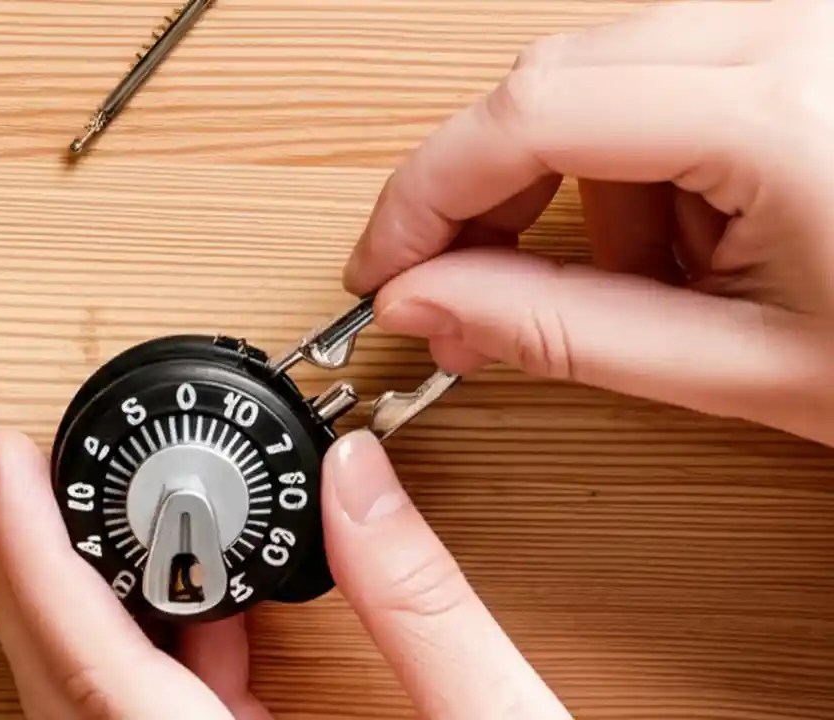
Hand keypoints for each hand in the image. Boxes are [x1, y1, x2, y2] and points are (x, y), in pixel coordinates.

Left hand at [0, 429, 571, 718]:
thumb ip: (422, 607)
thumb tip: (359, 487)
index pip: (96, 669)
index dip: (37, 559)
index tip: (9, 473)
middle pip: (67, 691)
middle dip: (36, 574)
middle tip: (29, 481)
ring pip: (103, 716)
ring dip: (95, 614)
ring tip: (106, 524)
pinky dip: (167, 664)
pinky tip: (207, 614)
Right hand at [344, 0, 833, 447]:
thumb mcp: (741, 365)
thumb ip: (559, 329)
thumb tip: (429, 305)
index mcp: (781, 112)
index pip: (528, 117)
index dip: (425, 195)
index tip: (384, 262)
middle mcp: (792, 33)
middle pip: (549, 80)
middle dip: (491, 194)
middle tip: (469, 284)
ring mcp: (800, 26)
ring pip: (599, 76)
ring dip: (584, 186)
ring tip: (653, 281)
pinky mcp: (801, 42)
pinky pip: (664, 73)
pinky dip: (643, 163)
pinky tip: (697, 232)